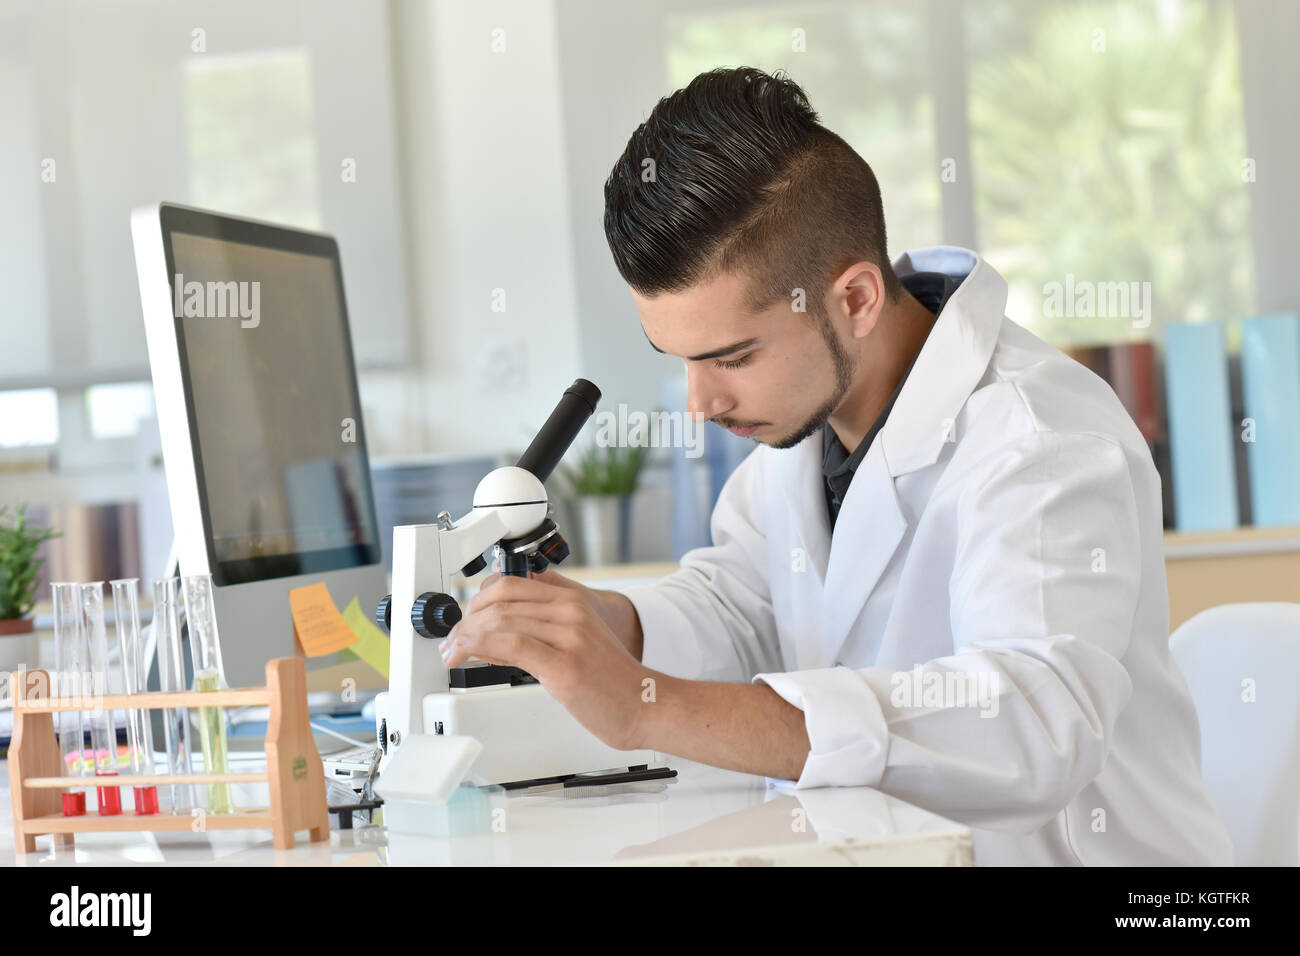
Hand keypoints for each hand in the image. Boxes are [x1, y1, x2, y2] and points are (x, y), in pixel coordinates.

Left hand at [442, 573, 651, 750]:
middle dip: (465, 618)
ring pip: (500, 619)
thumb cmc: (609, 679)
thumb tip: (487, 634)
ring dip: (464, 636)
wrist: (642, 704)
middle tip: (452, 640)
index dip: (478, 599)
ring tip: (452, 653)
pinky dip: (478, 646)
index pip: (510, 583)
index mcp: (571, 600)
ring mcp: (568, 635)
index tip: (464, 619)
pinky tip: (465, 655)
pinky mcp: (563, 664)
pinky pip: (510, 644)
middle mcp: (569, 611)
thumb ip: (533, 630)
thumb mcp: (572, 640)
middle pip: (500, 598)